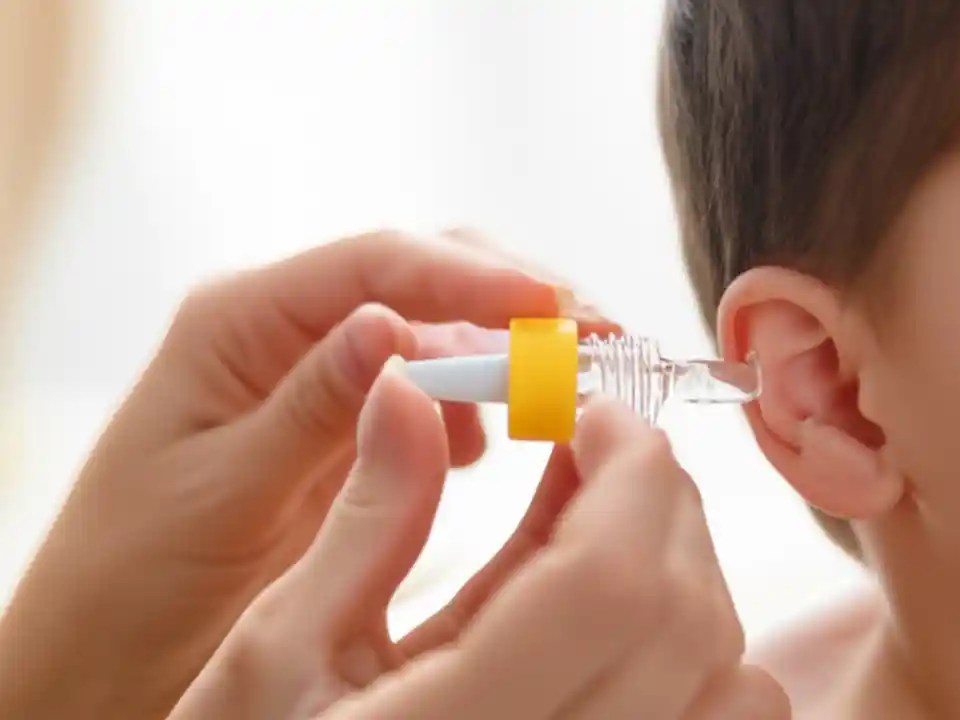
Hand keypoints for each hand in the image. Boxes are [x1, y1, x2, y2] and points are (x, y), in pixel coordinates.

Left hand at [0, 230, 609, 718]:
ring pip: (440, 326)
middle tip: (596, 340)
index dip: (476, 278)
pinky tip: (487, 446)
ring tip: (556, 397)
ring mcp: (320, 374)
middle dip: (515, 299)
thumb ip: (307, 409)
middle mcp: (286, 331)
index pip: (378, 266)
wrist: (100, 652)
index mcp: (239, 323)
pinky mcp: (347, 423)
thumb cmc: (132, 580)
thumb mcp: (222, 496)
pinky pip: (432, 387)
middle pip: (424, 275)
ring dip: (506, 350)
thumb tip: (393, 324)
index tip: (557, 307)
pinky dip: (479, 402)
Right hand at [169, 372, 789, 719]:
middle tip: (594, 446)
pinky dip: (706, 648)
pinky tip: (620, 613)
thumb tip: (410, 385)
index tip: (589, 411)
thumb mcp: (277, 652)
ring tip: (602, 524)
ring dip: (686, 566)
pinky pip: (730, 719)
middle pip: (688, 613)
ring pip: (734, 673)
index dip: (626, 471)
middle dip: (657, 495)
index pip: (610, 586)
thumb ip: (366, 519)